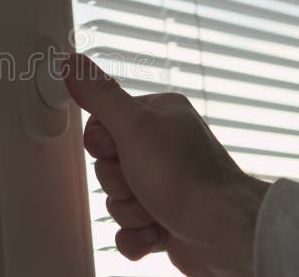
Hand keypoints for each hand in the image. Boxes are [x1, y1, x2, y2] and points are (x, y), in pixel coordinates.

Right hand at [64, 54, 269, 276]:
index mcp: (159, 116)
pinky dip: (137, 236)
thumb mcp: (134, 126)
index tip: (119, 149)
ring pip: (116, 199)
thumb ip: (100, 95)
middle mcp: (163, 148)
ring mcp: (165, 186)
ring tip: (156, 210)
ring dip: (130, 211)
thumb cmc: (188, 178)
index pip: (103, 123)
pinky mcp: (165, 219)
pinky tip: (155, 232)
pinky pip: (128, 229)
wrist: (225, 234)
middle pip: (108, 165)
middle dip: (119, 183)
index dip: (103, 144)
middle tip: (142, 182)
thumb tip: (73, 63)